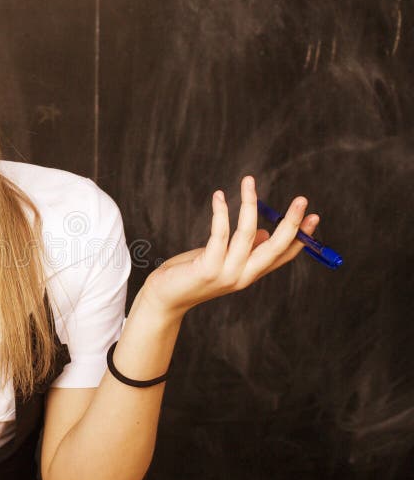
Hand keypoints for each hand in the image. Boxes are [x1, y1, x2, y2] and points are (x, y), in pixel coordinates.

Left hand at [135, 175, 319, 320]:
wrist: (165, 298)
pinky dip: (221, 212)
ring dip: (249, 203)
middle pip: (275, 246)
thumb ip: (243, 250)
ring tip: (249, 181)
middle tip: (302, 199)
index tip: (313, 216)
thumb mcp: (221, 259)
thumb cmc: (192, 274)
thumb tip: (263, 233)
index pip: (283, 255)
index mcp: (250, 273)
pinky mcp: (207, 267)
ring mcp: (227, 273)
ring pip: (247, 233)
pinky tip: (219, 196)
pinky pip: (219, 234)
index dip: (300, 236)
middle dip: (290, 223)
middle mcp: (243, 275)